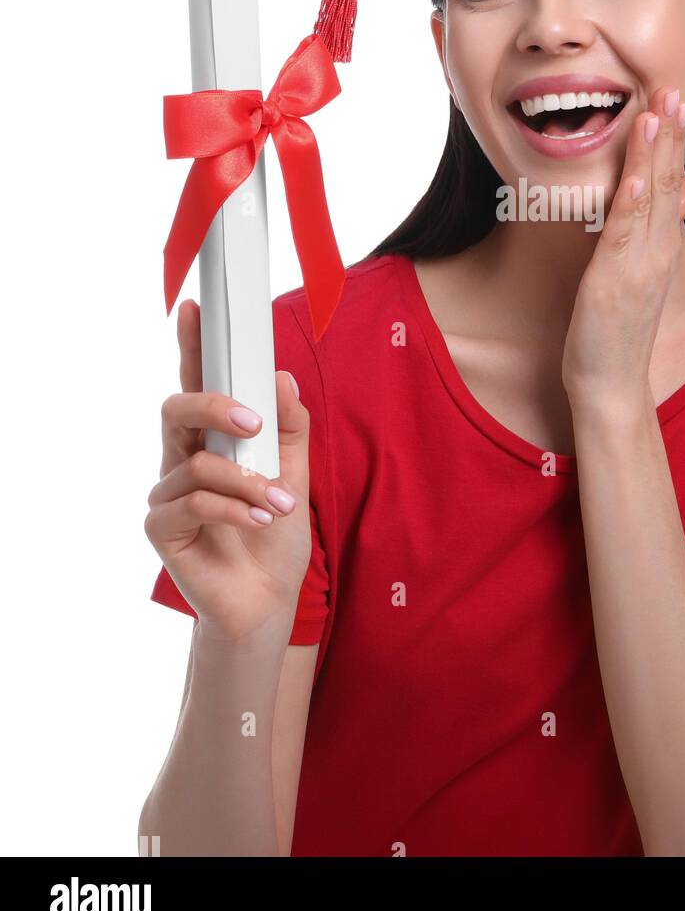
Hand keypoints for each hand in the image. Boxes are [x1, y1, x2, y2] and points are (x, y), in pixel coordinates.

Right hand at [144, 299, 313, 643]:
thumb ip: (290, 428)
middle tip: (254, 424)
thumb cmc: (276, 534)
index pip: (196, 384)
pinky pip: (191, 503)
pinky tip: (260, 520)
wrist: (268, 600)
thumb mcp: (296, 474)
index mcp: (213, 441)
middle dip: (215, 407)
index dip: (192, 346)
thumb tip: (281, 378)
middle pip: (176, 409)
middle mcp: (182, 461)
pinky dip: (233, 509)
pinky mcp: (163, 529)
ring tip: (281, 505)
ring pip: (195, 463)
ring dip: (247, 482)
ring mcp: (167, 495)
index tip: (197, 309)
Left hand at [562, 85, 684, 404]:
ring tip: (656, 114)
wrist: (612, 385)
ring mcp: (638, 267)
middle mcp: (656, 250)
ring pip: (649, 202)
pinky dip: (630, 207)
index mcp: (660, 245)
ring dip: (652, 157)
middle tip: (673, 88)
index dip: (673, 139)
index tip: (674, 97)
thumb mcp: (642, 268)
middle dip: (670, 135)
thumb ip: (662, 226)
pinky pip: (624, 239)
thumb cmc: (619, 328)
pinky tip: (633, 179)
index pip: (670, 181)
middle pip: (666, 182)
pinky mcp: (614, 284)